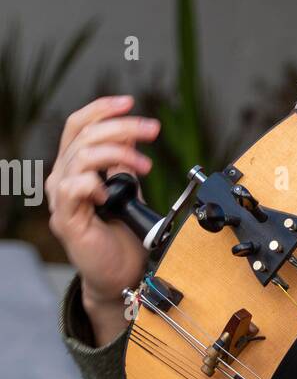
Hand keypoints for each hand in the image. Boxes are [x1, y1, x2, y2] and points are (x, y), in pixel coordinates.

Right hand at [46, 96, 159, 342]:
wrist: (121, 274)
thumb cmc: (123, 235)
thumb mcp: (128, 189)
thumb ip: (124, 162)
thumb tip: (134, 133)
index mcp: (76, 167)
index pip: (78, 125)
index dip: (101, 109)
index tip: (129, 103)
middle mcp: (63, 178)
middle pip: (84, 136)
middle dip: (122, 127)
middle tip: (152, 131)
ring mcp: (62, 199)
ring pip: (81, 157)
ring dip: (117, 153)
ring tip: (144, 167)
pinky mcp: (66, 220)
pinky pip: (72, 188)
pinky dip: (92, 183)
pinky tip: (108, 191)